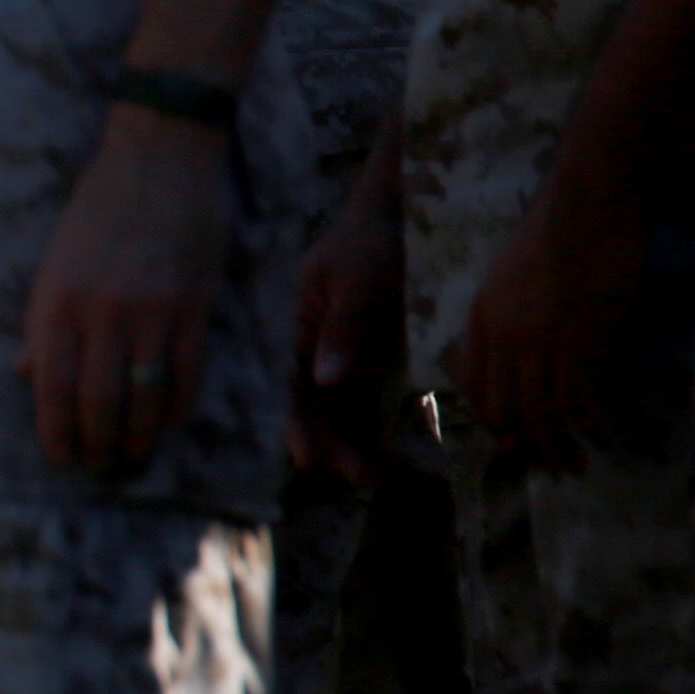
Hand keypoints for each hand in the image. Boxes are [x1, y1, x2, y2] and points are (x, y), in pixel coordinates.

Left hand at [21, 107, 236, 475]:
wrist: (160, 155)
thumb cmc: (99, 207)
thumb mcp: (54, 261)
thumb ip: (43, 321)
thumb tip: (29, 373)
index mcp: (56, 301)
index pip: (51, 386)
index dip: (56, 430)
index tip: (62, 456)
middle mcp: (101, 313)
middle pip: (98, 401)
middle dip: (98, 443)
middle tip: (100, 465)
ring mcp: (151, 311)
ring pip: (144, 396)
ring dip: (138, 435)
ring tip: (133, 454)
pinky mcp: (193, 304)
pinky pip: (186, 372)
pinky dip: (178, 405)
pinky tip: (171, 421)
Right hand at [288, 155, 409, 480]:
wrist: (406, 217)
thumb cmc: (372, 240)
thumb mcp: (357, 278)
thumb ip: (342, 327)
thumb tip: (325, 377)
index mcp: (296, 326)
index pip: (288, 383)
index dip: (294, 422)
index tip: (306, 457)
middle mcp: (313, 349)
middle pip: (311, 409)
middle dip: (331, 446)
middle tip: (364, 476)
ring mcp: (341, 358)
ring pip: (337, 415)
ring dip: (353, 447)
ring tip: (380, 476)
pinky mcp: (370, 363)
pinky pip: (365, 407)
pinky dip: (375, 432)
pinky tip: (392, 455)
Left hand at [449, 161, 647, 474]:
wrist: (588, 204)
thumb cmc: (560, 232)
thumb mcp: (511, 276)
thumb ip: (509, 315)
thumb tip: (524, 350)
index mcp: (480, 319)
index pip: (471, 385)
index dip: (490, 418)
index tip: (512, 437)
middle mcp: (500, 337)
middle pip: (503, 410)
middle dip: (525, 445)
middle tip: (548, 464)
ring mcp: (537, 342)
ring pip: (538, 413)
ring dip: (557, 446)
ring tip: (575, 464)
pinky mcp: (576, 341)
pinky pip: (576, 399)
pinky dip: (590, 423)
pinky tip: (604, 433)